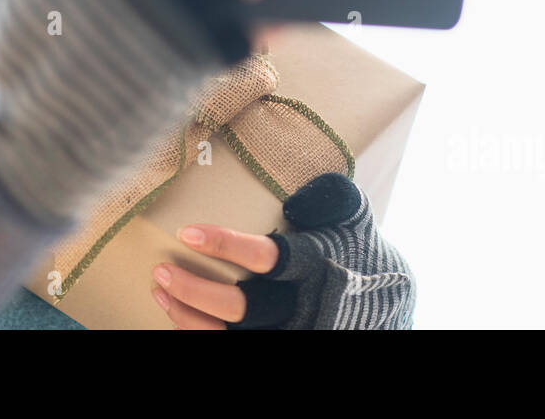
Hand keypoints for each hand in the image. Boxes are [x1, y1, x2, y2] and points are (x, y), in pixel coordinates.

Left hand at [150, 172, 416, 329]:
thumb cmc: (357, 252)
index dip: (226, 246)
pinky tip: (176, 313)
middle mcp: (301, 307)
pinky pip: (230, 346)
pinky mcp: (277, 343)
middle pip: (241, 308)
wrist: (385, 304)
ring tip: (160, 289)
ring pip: (229, 336)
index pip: (268, 258)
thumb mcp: (353, 218)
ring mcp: (288, 332)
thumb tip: (299, 198)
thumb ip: (331, 199)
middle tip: (161, 269)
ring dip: (188, 316)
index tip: (189, 233)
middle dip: (196, 291)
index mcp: (317, 266)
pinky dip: (198, 331)